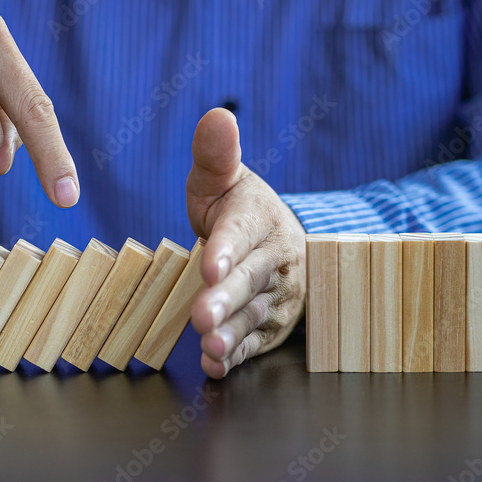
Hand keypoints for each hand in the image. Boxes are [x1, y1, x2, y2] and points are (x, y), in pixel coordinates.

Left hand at [187, 109, 306, 378]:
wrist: (279, 244)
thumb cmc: (239, 211)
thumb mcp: (225, 180)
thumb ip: (215, 155)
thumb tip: (217, 115)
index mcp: (260, 220)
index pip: (242, 235)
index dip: (226, 251)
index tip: (208, 265)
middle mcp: (276, 260)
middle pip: (250, 281)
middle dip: (226, 300)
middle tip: (202, 316)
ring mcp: (277, 297)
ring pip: (254, 317)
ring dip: (232, 335)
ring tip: (211, 348)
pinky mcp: (272, 328)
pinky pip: (255, 345)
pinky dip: (237, 357)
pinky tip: (216, 366)